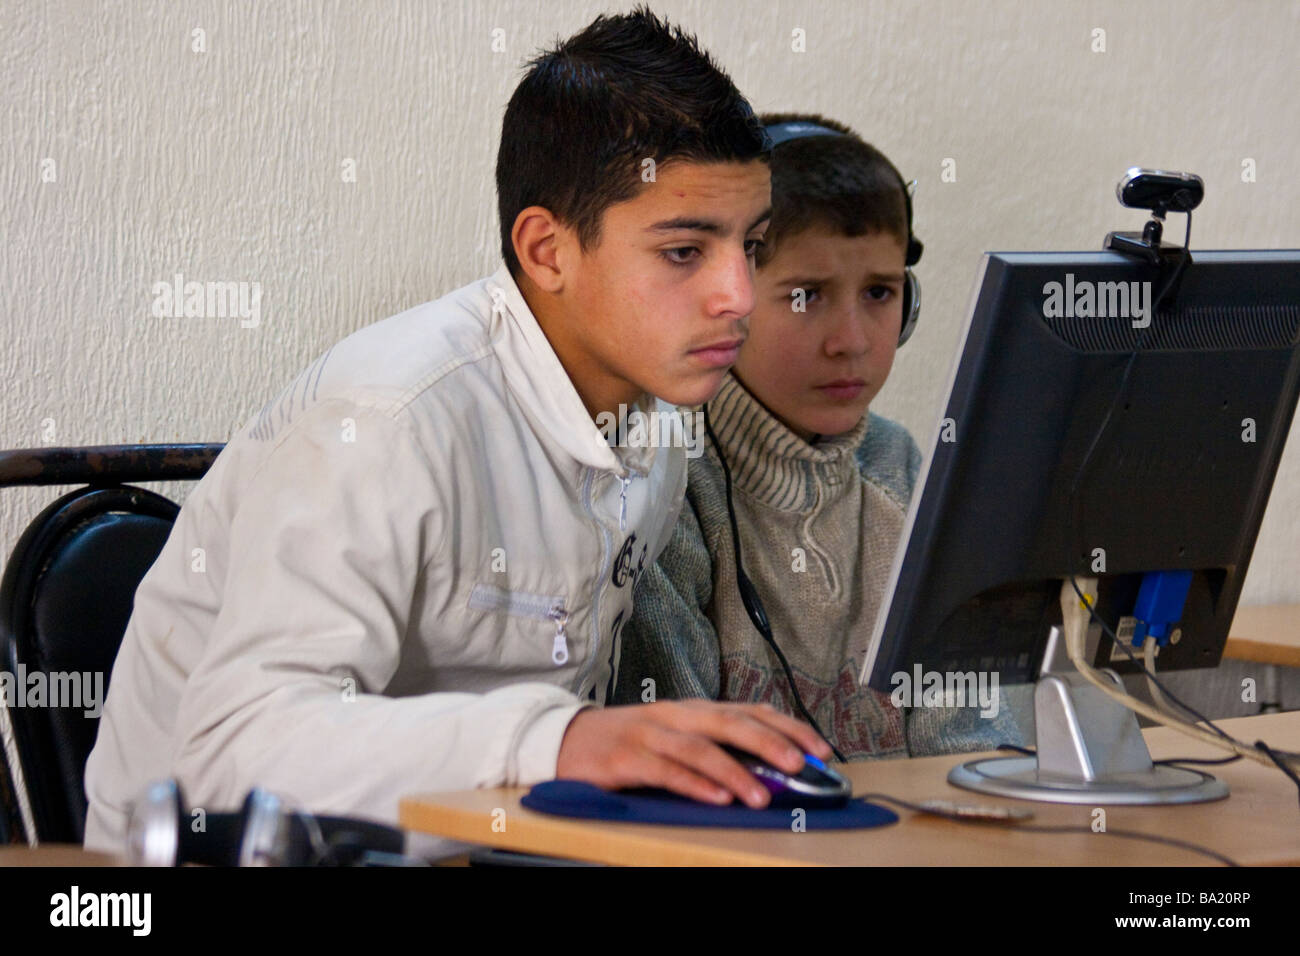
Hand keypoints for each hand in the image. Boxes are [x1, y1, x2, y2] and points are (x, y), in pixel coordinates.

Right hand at [554, 700, 833, 808]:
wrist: (562, 740)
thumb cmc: (626, 743)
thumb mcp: (673, 739)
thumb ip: (712, 749)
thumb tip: (767, 773)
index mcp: (692, 710)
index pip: (749, 711)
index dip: (787, 727)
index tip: (820, 748)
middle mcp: (675, 716)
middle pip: (730, 722)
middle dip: (770, 742)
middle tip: (801, 764)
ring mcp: (648, 735)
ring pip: (700, 748)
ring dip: (735, 771)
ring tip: (762, 795)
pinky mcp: (625, 759)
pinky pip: (665, 770)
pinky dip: (694, 784)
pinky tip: (716, 797)